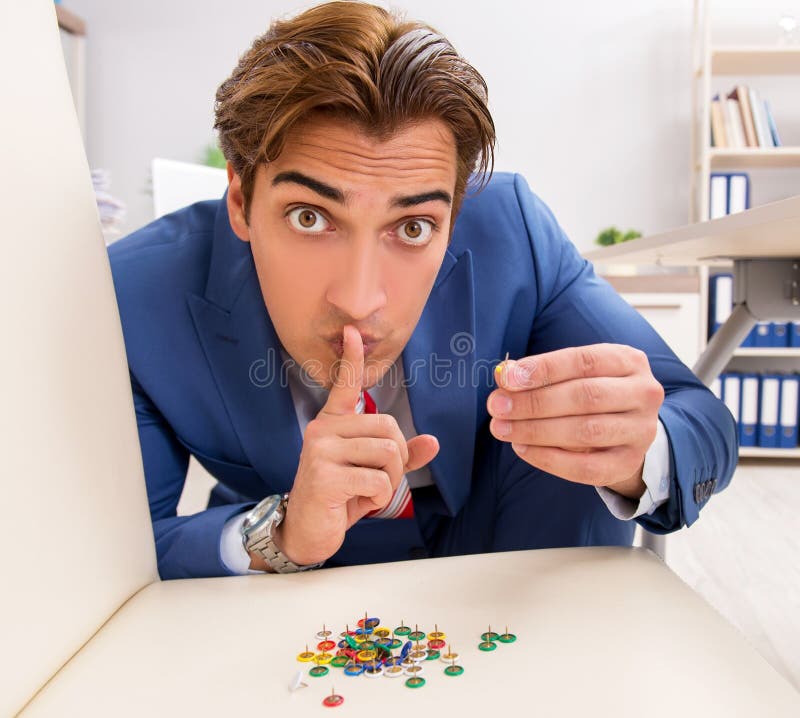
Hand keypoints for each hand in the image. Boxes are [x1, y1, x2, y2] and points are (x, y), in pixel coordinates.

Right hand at [258, 325, 438, 567]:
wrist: (308, 531)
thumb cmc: (340, 496)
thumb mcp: (373, 472)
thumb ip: (402, 456)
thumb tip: (433, 441)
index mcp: (332, 423)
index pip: (345, 385)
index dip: (352, 359)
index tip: (352, 331)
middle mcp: (323, 430)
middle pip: (389, 428)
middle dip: (398, 460)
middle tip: (379, 480)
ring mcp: (321, 451)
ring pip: (388, 453)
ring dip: (390, 481)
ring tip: (369, 492)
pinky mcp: (324, 476)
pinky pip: (378, 480)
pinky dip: (380, 497)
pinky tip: (359, 503)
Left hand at [487, 344, 663, 498]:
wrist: (626, 429)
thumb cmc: (591, 392)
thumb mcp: (573, 374)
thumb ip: (541, 374)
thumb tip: (505, 376)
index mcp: (628, 361)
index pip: (583, 361)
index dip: (543, 369)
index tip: (508, 378)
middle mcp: (643, 393)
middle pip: (585, 396)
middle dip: (534, 402)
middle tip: (497, 406)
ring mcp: (640, 431)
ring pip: (586, 431)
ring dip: (536, 430)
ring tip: (503, 428)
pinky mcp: (629, 463)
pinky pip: (585, 467)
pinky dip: (549, 459)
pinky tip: (522, 449)